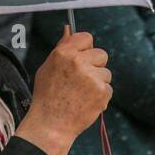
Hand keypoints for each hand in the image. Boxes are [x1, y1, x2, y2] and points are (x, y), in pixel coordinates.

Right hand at [15, 27, 111, 154]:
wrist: (50, 124)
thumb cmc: (47, 96)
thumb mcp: (48, 67)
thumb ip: (62, 48)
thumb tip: (68, 30)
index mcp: (64, 53)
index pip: (86, 37)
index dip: (85, 47)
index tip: (83, 56)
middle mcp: (78, 62)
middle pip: (101, 54)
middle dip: (95, 65)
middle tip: (82, 79)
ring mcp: (92, 77)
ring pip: (106, 73)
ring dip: (98, 82)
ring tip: (82, 93)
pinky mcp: (101, 92)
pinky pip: (108, 88)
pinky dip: (100, 95)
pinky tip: (87, 101)